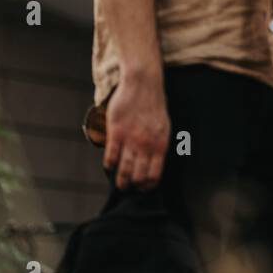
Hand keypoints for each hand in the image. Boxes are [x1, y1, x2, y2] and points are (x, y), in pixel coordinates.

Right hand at [104, 67, 169, 189]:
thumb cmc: (154, 105)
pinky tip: (109, 165)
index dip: (147, 185)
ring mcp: (131, 139)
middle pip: (138, 176)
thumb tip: (153, 161)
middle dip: (133, 186)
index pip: (154, 175)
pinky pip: (111, 156)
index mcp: (160, 145)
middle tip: (128, 187)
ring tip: (119, 183)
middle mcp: (146, 145)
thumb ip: (157, 145)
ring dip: (120, 180)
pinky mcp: (117, 132)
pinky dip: (109, 164)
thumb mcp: (164, 127)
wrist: (143, 84)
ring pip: (124, 170)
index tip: (142, 187)